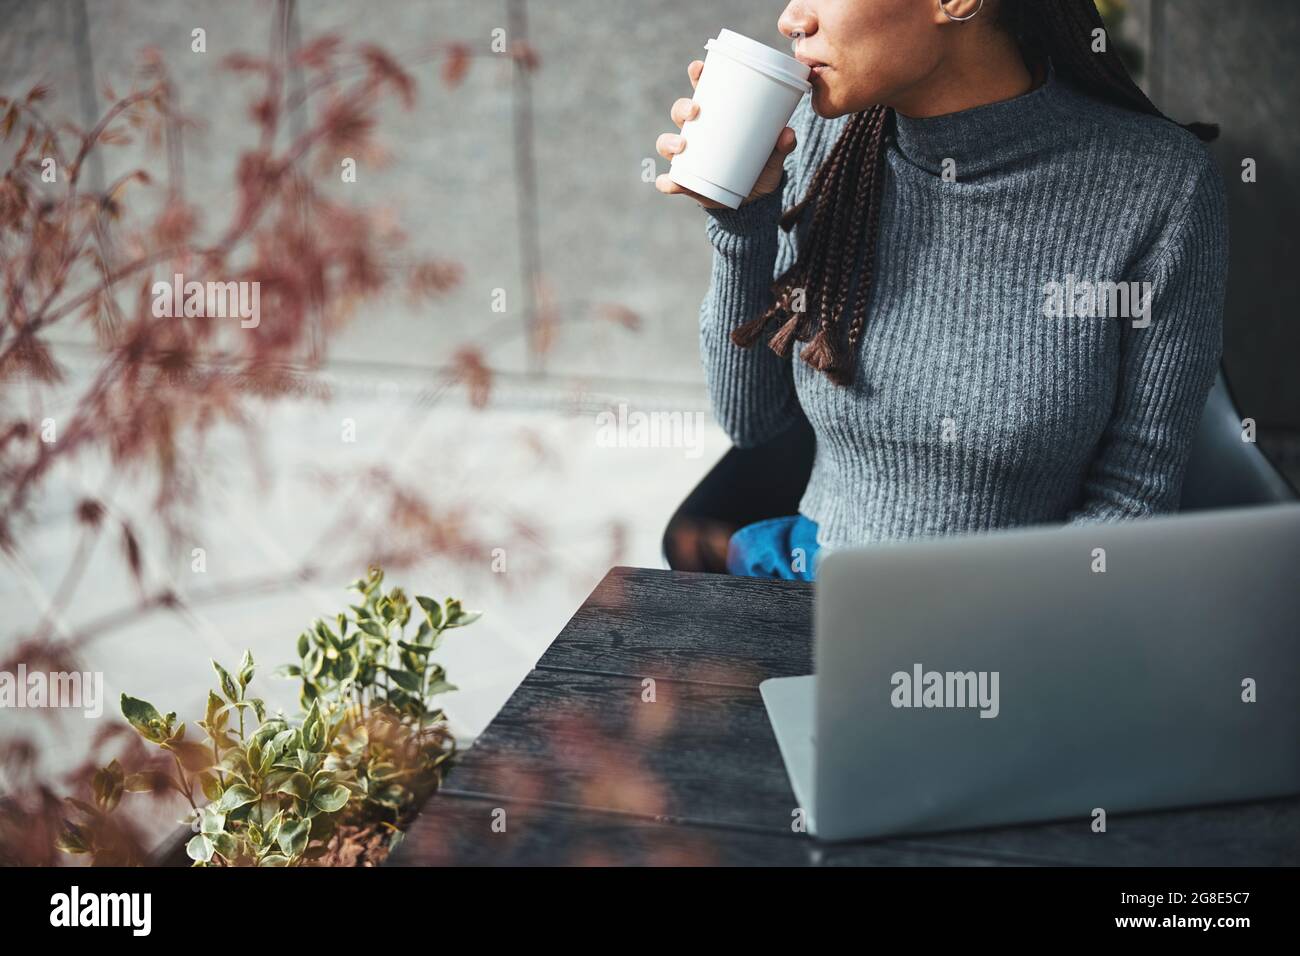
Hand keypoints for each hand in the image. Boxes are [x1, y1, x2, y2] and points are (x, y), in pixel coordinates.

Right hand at [655, 59, 797, 208]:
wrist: (754, 201)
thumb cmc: (760, 169)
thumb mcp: (774, 156)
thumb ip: (781, 145)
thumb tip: (787, 133)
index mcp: (715, 118)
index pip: (702, 90)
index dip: (696, 76)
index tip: (698, 67)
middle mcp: (696, 135)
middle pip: (680, 113)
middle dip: (682, 107)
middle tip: (694, 110)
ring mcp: (688, 158)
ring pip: (667, 143)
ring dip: (668, 142)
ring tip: (682, 146)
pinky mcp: (687, 183)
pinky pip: (671, 181)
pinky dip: (667, 182)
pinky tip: (670, 182)